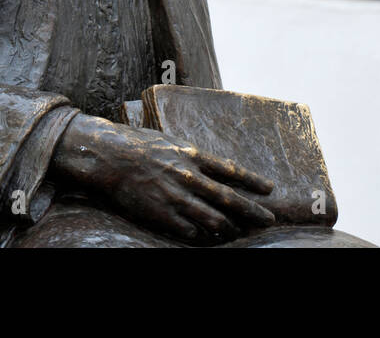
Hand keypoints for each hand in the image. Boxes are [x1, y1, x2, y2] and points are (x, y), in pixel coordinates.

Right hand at [49, 113, 275, 244]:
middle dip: (251, 210)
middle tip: (268, 219)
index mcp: (192, 155)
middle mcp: (189, 176)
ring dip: (229, 226)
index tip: (269, 189)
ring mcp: (176, 196)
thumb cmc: (138, 144)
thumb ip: (192, 156)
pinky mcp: (162, 213)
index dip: (252, 181)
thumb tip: (212, 167)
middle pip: (228, 198)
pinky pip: (188, 229)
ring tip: (239, 231)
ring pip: (212, 218)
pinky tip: (206, 236)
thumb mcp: (171, 142)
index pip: (231, 170)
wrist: (109, 155)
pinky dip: (200, 233)